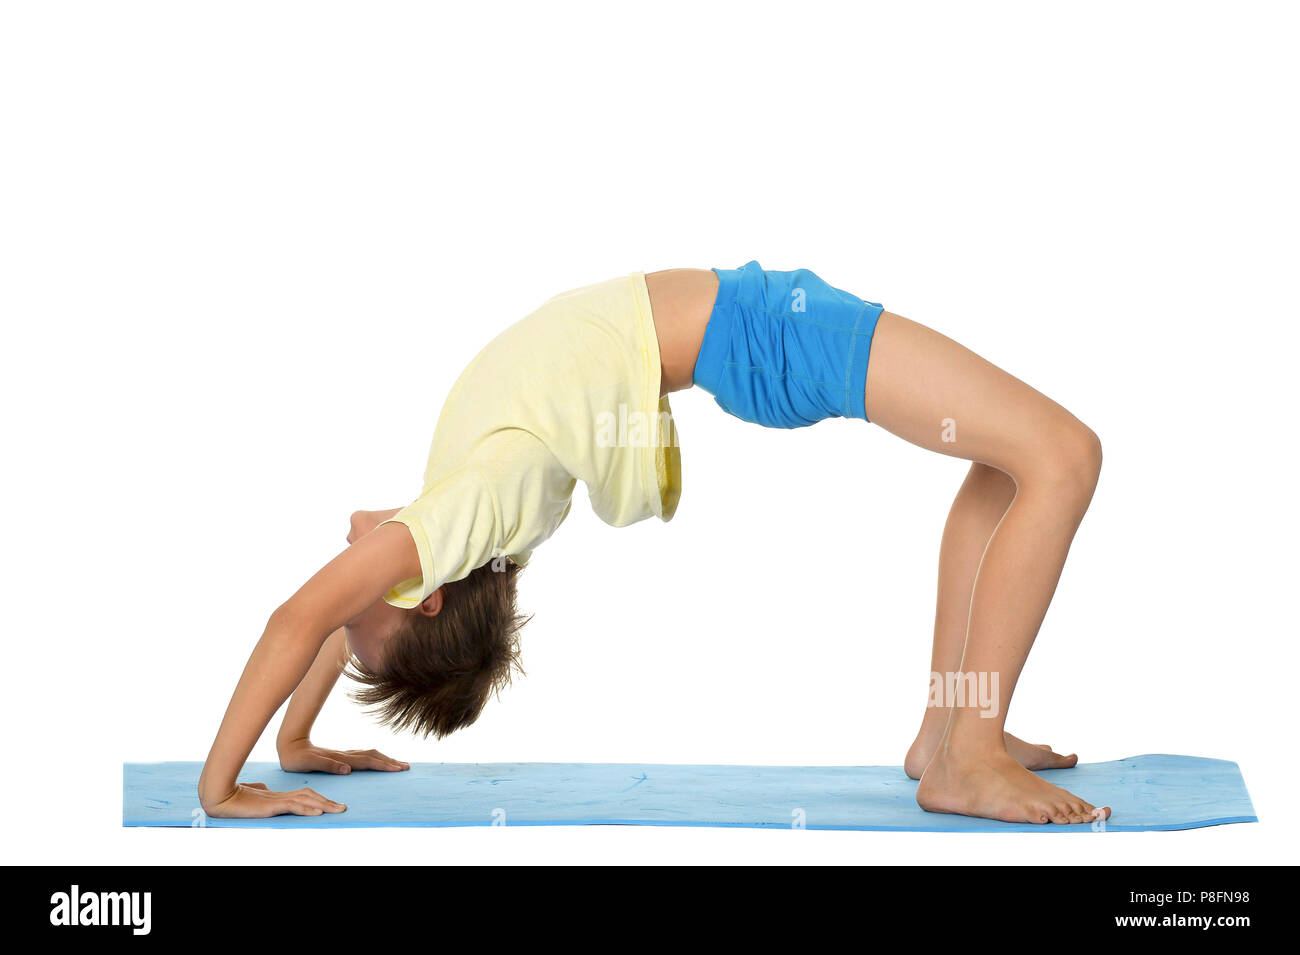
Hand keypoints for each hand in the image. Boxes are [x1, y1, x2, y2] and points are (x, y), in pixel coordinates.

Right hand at [203, 782, 345, 818]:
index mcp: (279, 796)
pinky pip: (293, 806)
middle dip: (328, 802)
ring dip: (324, 805)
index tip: (332, 805)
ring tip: (338, 810)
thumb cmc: (234, 796)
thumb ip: (261, 792)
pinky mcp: (271, 805)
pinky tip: (318, 812)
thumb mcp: (252, 796)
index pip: (305, 795)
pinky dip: (307, 809)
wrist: (219, 796)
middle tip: (344, 808)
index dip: (320, 799)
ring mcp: (277, 800)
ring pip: (306, 800)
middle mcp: (281, 796)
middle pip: (311, 796)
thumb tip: (264, 789)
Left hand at [278, 738, 409, 774]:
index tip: (398, 769)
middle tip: (406, 767)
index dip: (383, 765)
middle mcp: (345, 755)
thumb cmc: (297, 758)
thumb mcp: (310, 763)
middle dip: (390, 761)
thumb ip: (329, 765)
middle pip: (373, 756)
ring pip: (370, 755)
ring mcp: (344, 754)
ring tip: (397, 763)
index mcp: (341, 758)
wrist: (289, 744)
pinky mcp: (340, 756)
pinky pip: (363, 756)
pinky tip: (377, 761)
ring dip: (384, 759)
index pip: (367, 762)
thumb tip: (348, 769)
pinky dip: (375, 758)